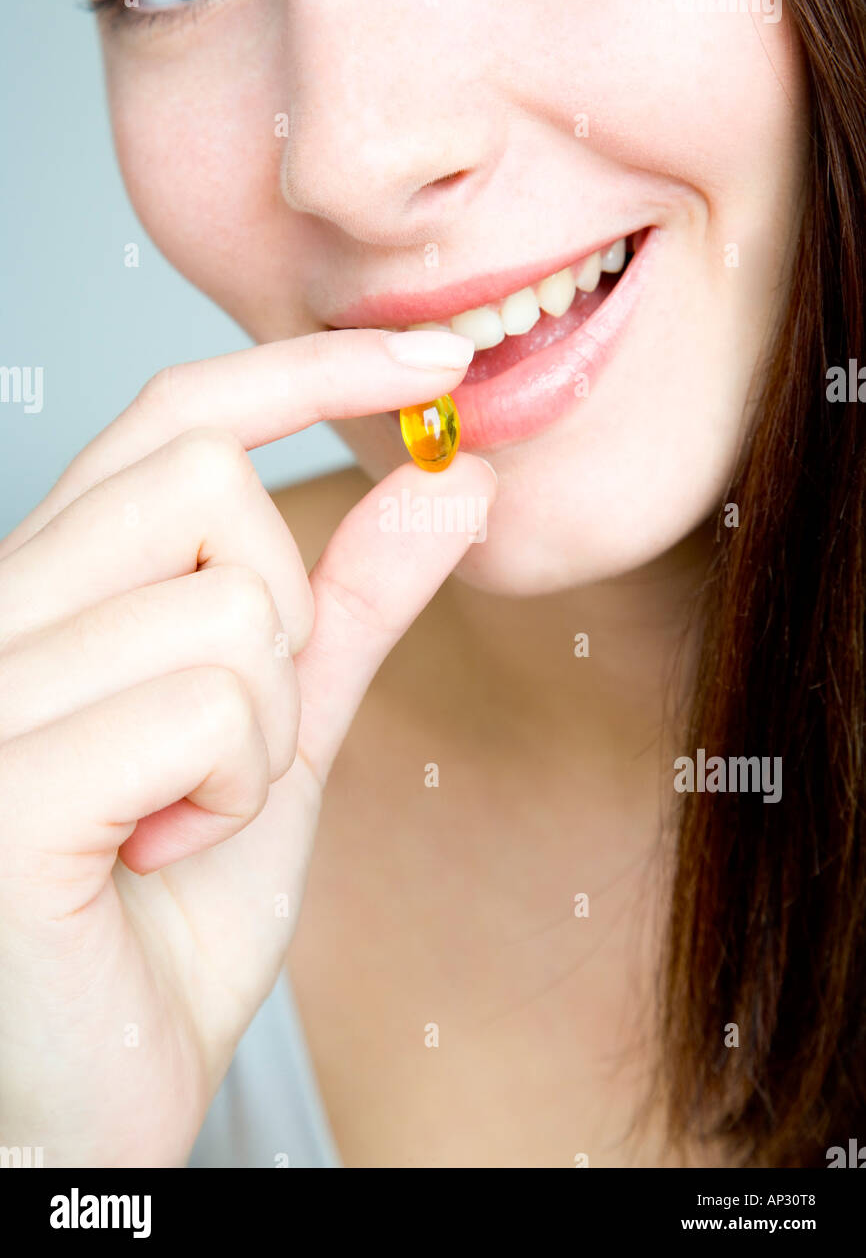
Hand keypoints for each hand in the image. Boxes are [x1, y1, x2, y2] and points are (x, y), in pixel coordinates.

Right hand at [0, 328, 494, 1165]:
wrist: (96, 1092)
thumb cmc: (165, 916)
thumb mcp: (283, 739)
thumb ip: (353, 606)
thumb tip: (456, 478)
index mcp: (47, 587)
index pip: (174, 416)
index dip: (309, 368)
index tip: (436, 360)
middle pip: (207, 484)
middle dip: (275, 617)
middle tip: (224, 745)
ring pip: (227, 607)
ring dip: (259, 732)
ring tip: (180, 815)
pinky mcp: (3, 787)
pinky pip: (209, 705)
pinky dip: (233, 790)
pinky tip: (157, 853)